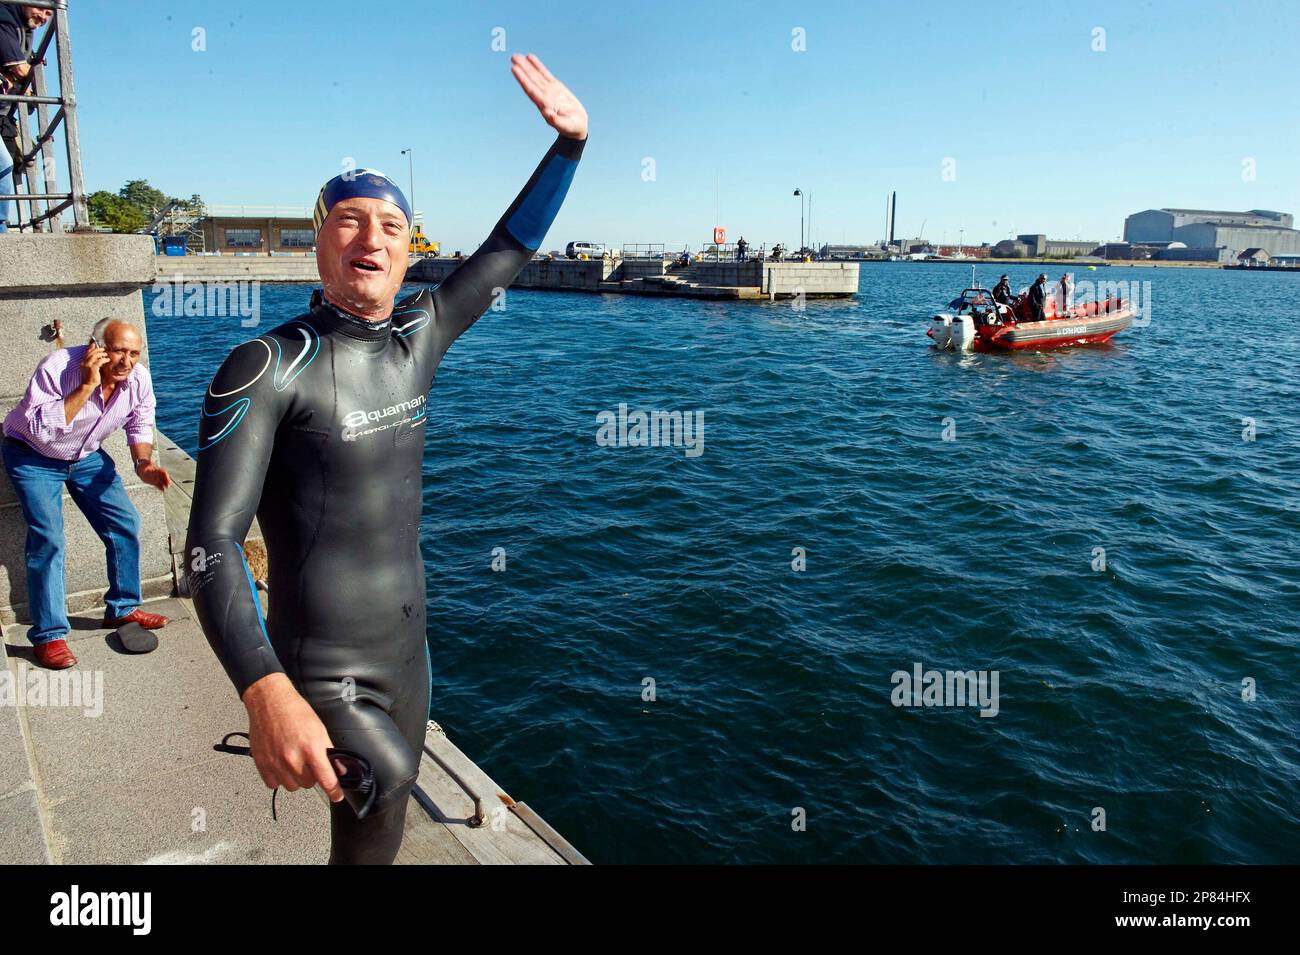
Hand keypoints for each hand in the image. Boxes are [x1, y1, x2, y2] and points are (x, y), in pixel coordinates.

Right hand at [80, 343, 108, 389]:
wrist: (87, 385)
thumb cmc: (90, 378)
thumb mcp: (89, 369)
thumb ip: (92, 364)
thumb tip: (97, 359)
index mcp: (83, 363)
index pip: (86, 353)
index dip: (91, 348)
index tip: (94, 344)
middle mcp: (84, 363)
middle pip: (90, 353)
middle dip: (97, 350)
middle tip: (103, 349)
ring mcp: (88, 365)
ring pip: (94, 356)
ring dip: (101, 354)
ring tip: (106, 354)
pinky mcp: (93, 368)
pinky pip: (99, 361)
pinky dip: (104, 359)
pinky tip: (108, 360)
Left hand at [136, 462, 170, 491]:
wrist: (141, 469)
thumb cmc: (144, 465)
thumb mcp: (146, 463)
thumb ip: (149, 462)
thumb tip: (150, 460)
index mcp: (158, 470)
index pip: (164, 473)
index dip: (166, 476)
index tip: (168, 478)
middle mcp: (158, 475)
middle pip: (164, 478)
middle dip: (167, 481)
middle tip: (168, 485)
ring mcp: (156, 478)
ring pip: (162, 482)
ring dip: (164, 485)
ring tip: (166, 488)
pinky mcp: (154, 482)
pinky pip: (158, 485)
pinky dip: (160, 488)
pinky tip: (163, 490)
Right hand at [241, 674, 342, 802]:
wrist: (270, 702)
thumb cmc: (295, 711)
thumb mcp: (319, 729)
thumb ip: (326, 751)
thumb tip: (336, 769)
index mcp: (311, 748)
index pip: (326, 779)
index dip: (334, 791)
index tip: (336, 796)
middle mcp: (293, 758)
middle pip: (308, 784)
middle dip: (312, 776)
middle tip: (309, 762)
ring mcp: (276, 763)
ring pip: (292, 786)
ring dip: (295, 778)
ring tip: (294, 760)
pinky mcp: (262, 764)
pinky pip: (274, 784)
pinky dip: (279, 777)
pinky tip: (281, 763)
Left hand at [510, 53, 586, 140]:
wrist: (576, 126)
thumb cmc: (571, 128)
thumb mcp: (565, 126)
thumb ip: (556, 121)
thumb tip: (546, 112)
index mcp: (544, 104)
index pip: (531, 89)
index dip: (523, 79)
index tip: (515, 69)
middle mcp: (544, 96)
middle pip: (531, 80)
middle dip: (522, 69)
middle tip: (513, 57)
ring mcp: (549, 91)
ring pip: (536, 75)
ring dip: (526, 66)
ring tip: (517, 56)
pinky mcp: (555, 87)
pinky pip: (545, 74)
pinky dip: (537, 66)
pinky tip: (530, 57)